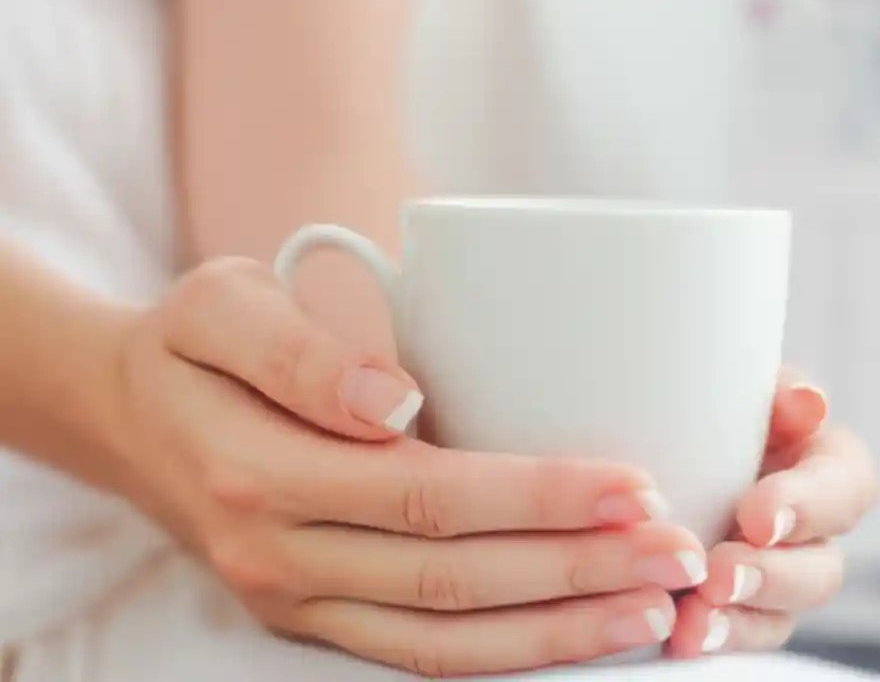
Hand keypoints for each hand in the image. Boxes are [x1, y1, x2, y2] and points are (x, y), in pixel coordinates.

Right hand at [101, 258, 706, 676]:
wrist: (126, 418)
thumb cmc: (194, 344)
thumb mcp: (219, 305)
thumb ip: (296, 348)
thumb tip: (392, 399)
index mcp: (261, 473)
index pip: (426, 495)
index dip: (538, 496)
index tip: (634, 483)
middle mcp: (279, 557)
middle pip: (455, 580)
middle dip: (580, 572)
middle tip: (681, 551)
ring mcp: (297, 603)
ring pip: (447, 640)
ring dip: (562, 631)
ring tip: (660, 608)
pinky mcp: (317, 619)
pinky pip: (424, 655)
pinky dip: (512, 653)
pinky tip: (586, 632)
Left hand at [666, 371, 878, 656]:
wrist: (637, 434)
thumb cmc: (692, 397)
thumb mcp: (728, 382)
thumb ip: (770, 391)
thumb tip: (808, 403)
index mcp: (819, 460)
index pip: (847, 484)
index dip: (810, 505)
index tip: (758, 517)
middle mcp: (806, 528)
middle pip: (820, 567)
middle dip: (771, 576)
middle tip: (718, 576)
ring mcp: (773, 579)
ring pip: (780, 614)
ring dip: (739, 619)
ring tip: (693, 622)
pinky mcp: (733, 613)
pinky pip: (736, 639)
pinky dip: (712, 639)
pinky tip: (679, 638)